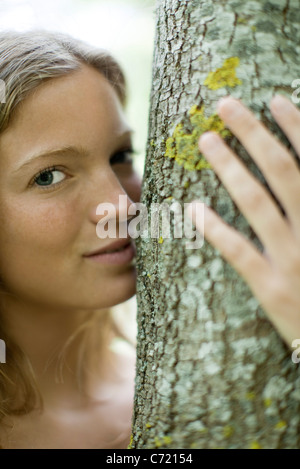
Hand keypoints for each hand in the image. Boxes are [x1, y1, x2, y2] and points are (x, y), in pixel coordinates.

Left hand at [187, 95, 299, 347]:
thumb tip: (295, 169)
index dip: (297, 126)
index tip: (273, 99)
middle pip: (283, 170)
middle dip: (255, 133)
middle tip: (225, 106)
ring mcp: (293, 259)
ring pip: (258, 204)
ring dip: (230, 168)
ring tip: (206, 140)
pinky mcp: (271, 288)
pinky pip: (240, 253)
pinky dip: (216, 229)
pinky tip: (192, 209)